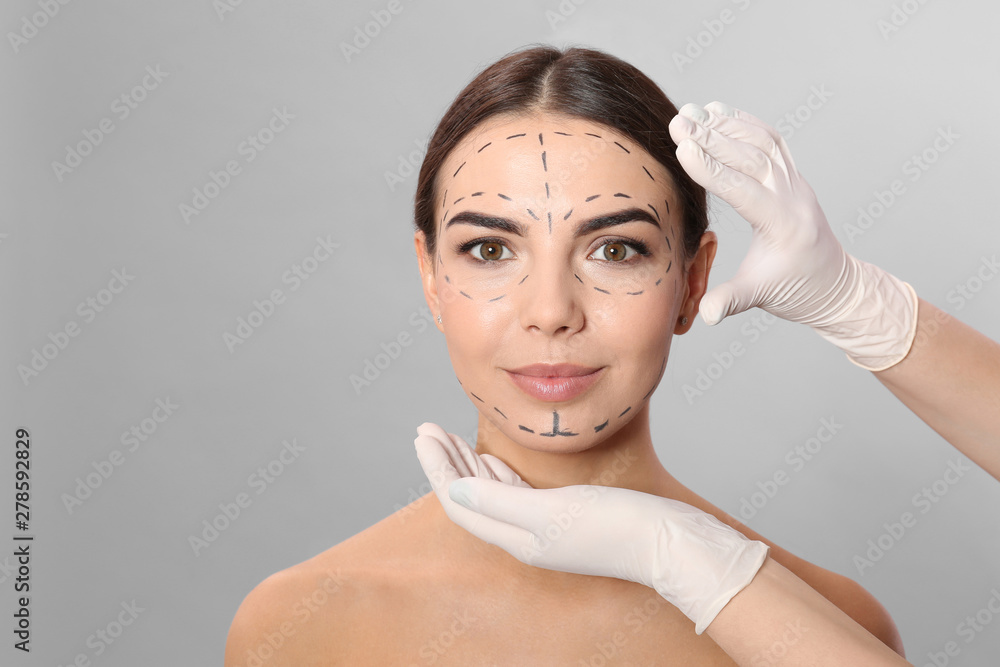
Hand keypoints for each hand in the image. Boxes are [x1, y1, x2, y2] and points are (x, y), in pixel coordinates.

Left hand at [413, 422, 768, 633]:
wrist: (673, 543)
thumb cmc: (618, 527)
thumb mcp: (552, 512)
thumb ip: (499, 502)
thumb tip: (452, 493)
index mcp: (517, 537)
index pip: (460, 500)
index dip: (437, 467)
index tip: (422, 434)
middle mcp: (526, 536)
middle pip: (471, 497)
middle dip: (446, 462)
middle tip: (426, 430)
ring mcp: (546, 527)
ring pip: (492, 494)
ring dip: (468, 465)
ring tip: (448, 439)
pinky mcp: (567, 516)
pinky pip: (517, 494)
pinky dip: (498, 474)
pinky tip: (492, 460)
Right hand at [667, 102, 917, 370]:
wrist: (833, 285)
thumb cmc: (796, 291)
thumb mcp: (759, 297)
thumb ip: (729, 301)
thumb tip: (705, 316)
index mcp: (784, 225)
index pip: (743, 189)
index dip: (711, 168)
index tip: (682, 147)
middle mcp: (794, 197)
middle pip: (752, 157)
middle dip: (712, 137)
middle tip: (677, 121)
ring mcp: (796, 183)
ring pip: (762, 142)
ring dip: (726, 124)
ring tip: (691, 112)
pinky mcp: (793, 177)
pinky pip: (771, 141)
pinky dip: (744, 123)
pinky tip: (718, 113)